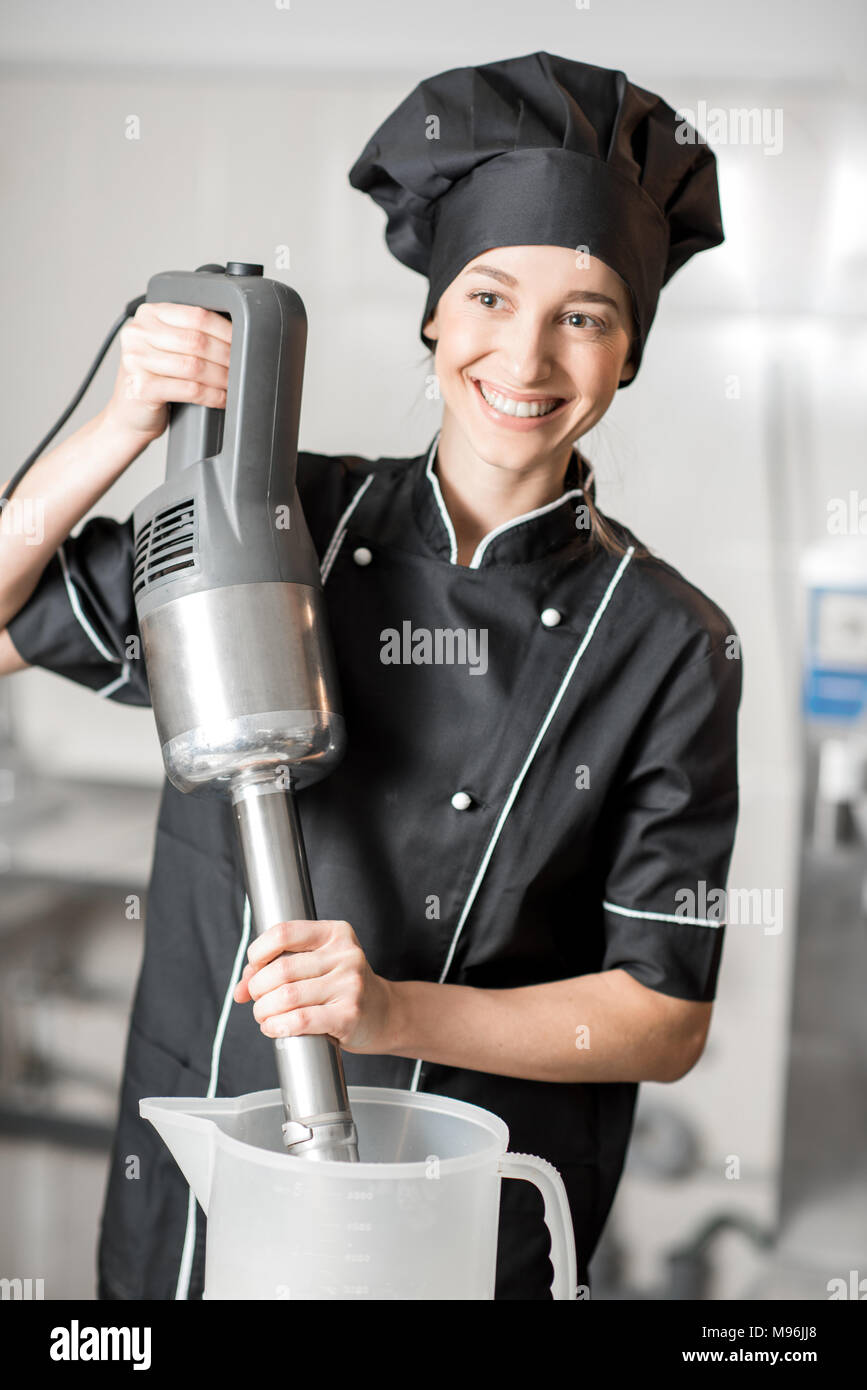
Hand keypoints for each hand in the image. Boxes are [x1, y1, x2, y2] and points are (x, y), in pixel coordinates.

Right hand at [103, 302, 231, 443]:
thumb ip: (189, 333)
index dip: (226, 330)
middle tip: (242, 366)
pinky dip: (212, 395)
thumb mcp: (166, 347)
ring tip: (234, 383)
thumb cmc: (154, 379)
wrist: (129, 415)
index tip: (243, 342)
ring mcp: (136, 360)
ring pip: (195, 365)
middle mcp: (138, 333)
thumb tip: (236, 334)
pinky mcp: (142, 387)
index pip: (196, 315)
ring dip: (222, 377)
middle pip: (197, 340)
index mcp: (148, 315)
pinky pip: (189, 389)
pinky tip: (223, 398)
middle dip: (227, 356)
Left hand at [233, 918, 396, 1053]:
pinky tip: (274, 1028)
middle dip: (258, 989)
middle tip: (257, 1000)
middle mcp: (346, 955)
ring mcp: (350, 984)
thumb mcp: (315, 965)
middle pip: (281, 969)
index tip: (253, 968)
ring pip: (287, 996)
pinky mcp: (349, 1014)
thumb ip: (276, 967)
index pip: (283, 932)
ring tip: (264, 1016)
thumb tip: (240, 988)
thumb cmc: (341, 987)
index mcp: (335, 933)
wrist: (383, 1013)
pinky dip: (279, 1026)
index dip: (258, 952)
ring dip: (264, 1011)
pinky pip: (302, 1020)